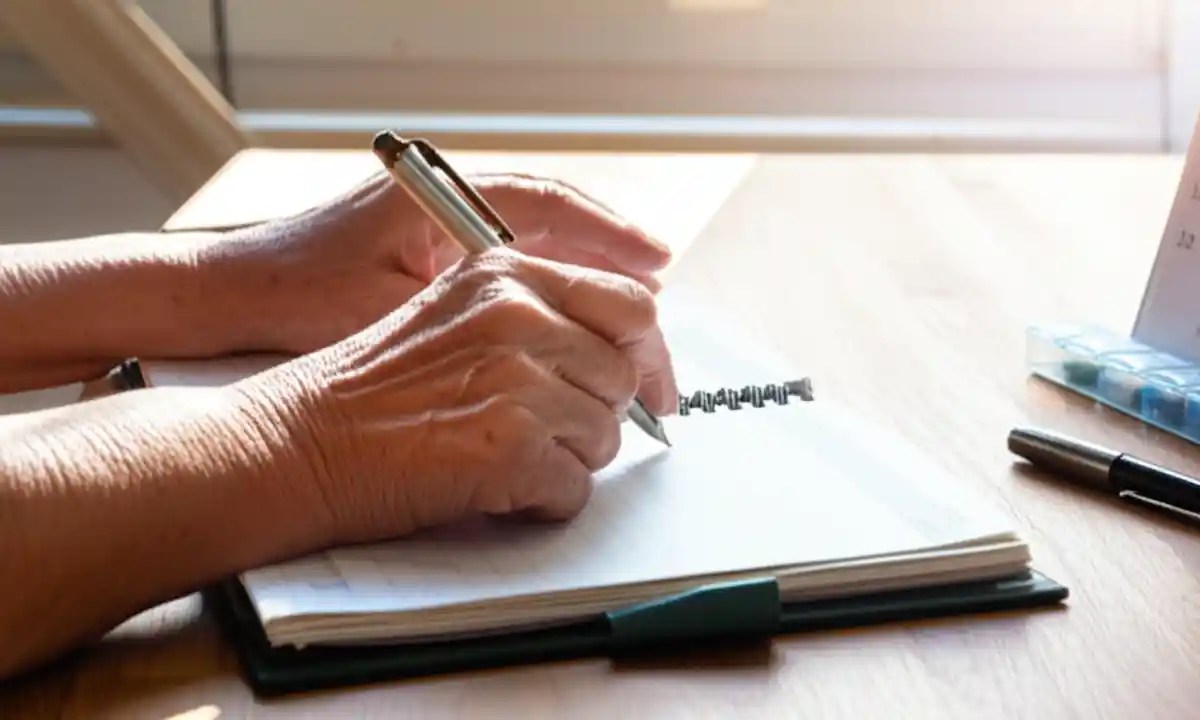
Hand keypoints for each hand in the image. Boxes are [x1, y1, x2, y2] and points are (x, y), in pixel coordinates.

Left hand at [202, 171, 671, 355]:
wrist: (232, 291)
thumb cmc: (299, 294)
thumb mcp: (389, 306)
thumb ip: (469, 309)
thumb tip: (556, 338)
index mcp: (445, 198)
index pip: (552, 208)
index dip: (613, 240)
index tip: (657, 266)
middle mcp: (453, 202)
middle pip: (560, 225)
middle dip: (614, 267)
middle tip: (658, 307)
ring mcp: (446, 226)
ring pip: (543, 247)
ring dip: (590, 283)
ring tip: (635, 324)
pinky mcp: (436, 255)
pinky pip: (515, 266)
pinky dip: (553, 294)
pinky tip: (576, 331)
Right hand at [241, 249, 675, 541]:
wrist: (294, 440)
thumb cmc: (368, 388)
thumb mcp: (456, 313)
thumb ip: (536, 315)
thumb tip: (624, 353)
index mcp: (509, 273)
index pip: (630, 306)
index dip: (651, 357)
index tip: (656, 391)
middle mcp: (520, 314)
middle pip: (623, 377)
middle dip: (596, 416)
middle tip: (546, 437)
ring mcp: (518, 378)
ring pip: (605, 437)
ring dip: (566, 461)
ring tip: (503, 460)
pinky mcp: (510, 444)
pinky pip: (574, 490)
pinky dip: (544, 503)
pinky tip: (495, 491)